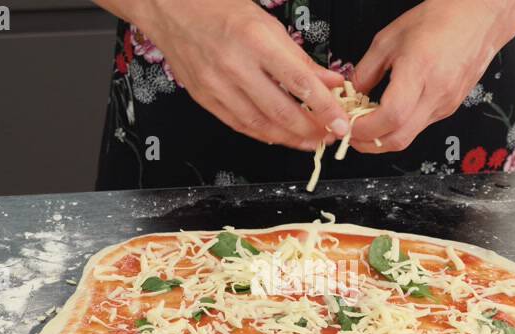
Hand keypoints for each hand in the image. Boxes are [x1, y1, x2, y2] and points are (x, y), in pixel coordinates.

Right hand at [108, 0, 350, 150]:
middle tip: (330, 136)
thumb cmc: (219, 10)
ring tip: (311, 141)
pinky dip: (265, 135)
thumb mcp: (268, 25)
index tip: (342, 123)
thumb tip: (331, 82)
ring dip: (291, 138)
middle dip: (312, 130)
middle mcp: (235, 65)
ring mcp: (217, 86)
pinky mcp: (206, 99)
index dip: (325, 109)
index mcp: (255, 40)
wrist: (172, 9)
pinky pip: (241, 126)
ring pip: (261, 126)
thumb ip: (300, 59)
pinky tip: (281, 136)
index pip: (300, 83)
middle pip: (282, 112)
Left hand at [350, 0, 514, 153]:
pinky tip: (390, 114)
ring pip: (409, 136)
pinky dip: (399, 127)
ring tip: (368, 122)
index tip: (349, 123)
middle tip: (352, 134)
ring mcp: (445, 105)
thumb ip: (366, 70)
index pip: (390, 117)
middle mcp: (436, 94)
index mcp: (419, 71)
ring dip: (383, 136)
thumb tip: (353, 93)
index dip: (364, 128)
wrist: (477, 18)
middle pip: (398, 139)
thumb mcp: (389, 39)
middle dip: (369, 143)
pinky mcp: (449, 108)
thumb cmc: (439, 20)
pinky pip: (420, 126)